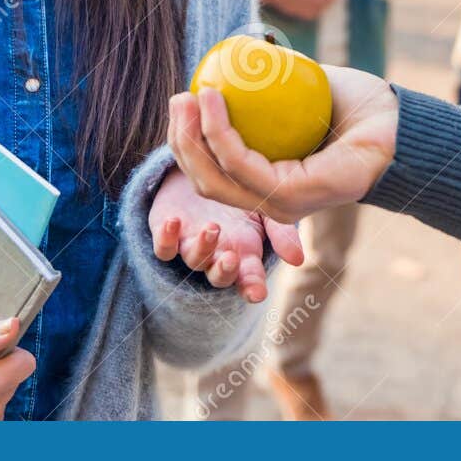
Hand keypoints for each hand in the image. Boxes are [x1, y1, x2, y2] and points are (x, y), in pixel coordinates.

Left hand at [149, 167, 303, 302]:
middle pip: (219, 276)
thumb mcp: (266, 207)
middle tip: (231, 257)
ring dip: (202, 249)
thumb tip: (297, 260)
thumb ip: (282, 232)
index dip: (252, 288)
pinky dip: (166, 239)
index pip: (249, 279)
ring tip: (212, 228)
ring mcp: (191, 247)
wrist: (205, 166)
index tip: (257, 294)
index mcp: (244, 254)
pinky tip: (174, 222)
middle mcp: (217, 256)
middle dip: (224, 271)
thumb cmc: (241, 192)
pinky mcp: (167, 234)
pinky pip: (163, 248)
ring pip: (193, 260)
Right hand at [167, 67, 399, 224]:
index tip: (183, 100)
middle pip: (205, 180)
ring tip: (190, 96)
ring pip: (215, 178)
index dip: (187, 141)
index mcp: (268, 184)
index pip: (212, 172)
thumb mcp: (298, 92)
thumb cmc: (355, 105)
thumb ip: (264, 86)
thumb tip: (227, 62)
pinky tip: (213, 99)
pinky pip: (242, 165)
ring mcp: (280, 204)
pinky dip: (219, 132)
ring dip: (193, 136)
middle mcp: (271, 202)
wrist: (396, 118)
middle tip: (178, 98)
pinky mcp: (291, 197)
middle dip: (181, 140)